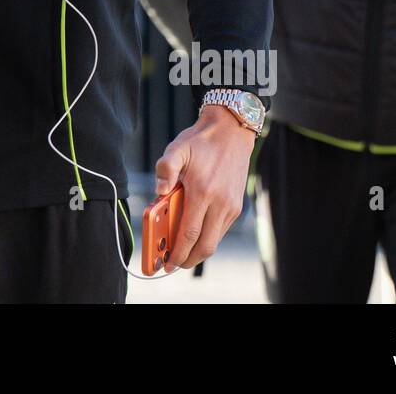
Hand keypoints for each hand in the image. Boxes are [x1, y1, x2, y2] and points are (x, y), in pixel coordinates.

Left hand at [153, 104, 256, 271]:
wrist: (231, 131)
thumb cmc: (201, 142)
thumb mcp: (177, 149)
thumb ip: (165, 170)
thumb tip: (158, 193)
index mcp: (203, 191)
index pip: (189, 233)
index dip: (177, 252)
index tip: (166, 263)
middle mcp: (220, 203)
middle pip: (205, 245)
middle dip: (188, 259)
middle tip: (173, 263)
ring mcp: (230, 206)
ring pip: (214, 240)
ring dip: (198, 250)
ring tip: (181, 250)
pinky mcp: (236, 206)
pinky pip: (220, 230)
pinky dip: (207, 237)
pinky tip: (194, 232)